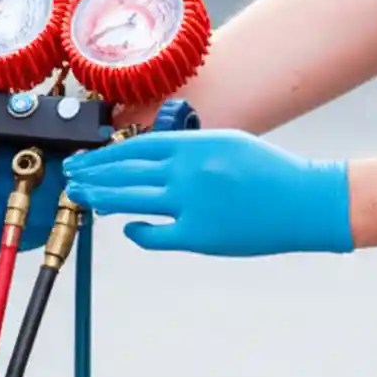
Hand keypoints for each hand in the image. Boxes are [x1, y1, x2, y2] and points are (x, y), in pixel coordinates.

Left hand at [62, 129, 352, 255]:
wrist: (304, 200)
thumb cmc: (267, 170)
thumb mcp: (225, 142)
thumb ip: (185, 149)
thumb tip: (146, 158)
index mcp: (193, 145)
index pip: (133, 148)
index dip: (103, 156)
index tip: (84, 160)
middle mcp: (187, 172)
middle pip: (125, 173)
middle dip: (93, 176)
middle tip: (72, 179)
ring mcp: (191, 204)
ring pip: (132, 200)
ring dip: (103, 199)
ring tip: (83, 198)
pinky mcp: (200, 235)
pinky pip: (156, 234)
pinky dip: (138, 231)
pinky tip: (127, 227)